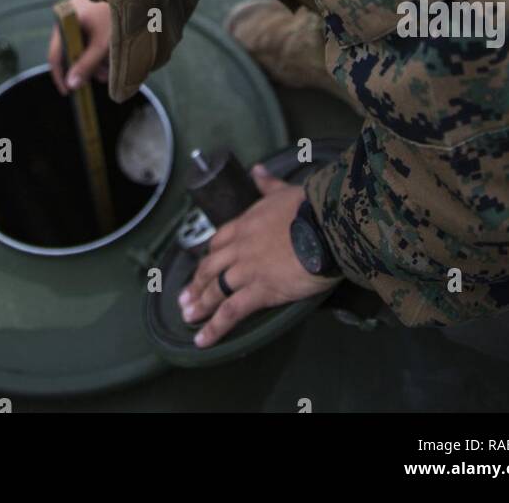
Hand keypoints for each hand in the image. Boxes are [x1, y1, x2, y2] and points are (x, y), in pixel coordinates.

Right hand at [48, 0, 111, 94]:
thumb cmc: (116, 14)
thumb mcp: (103, 45)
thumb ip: (86, 65)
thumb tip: (71, 85)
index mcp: (65, 22)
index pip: (55, 55)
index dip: (61, 76)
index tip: (68, 92)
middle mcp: (68, 17)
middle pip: (71, 51)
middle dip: (87, 67)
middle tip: (103, 75)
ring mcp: (79, 12)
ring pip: (82, 44)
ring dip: (95, 58)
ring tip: (113, 60)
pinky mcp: (90, 10)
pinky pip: (89, 34)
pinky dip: (98, 45)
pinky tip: (112, 47)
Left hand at [178, 166, 341, 348]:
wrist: (324, 225)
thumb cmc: (308, 208)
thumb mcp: (284, 191)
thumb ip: (267, 184)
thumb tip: (257, 170)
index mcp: (245, 223)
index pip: (219, 242)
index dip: (209, 257)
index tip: (202, 266)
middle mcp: (240, 247)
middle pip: (210, 267)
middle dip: (196, 284)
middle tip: (184, 298)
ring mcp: (247, 269)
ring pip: (215, 290)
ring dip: (200, 305)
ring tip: (188, 318)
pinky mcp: (260, 290)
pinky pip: (231, 311)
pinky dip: (215, 327)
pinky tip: (203, 340)